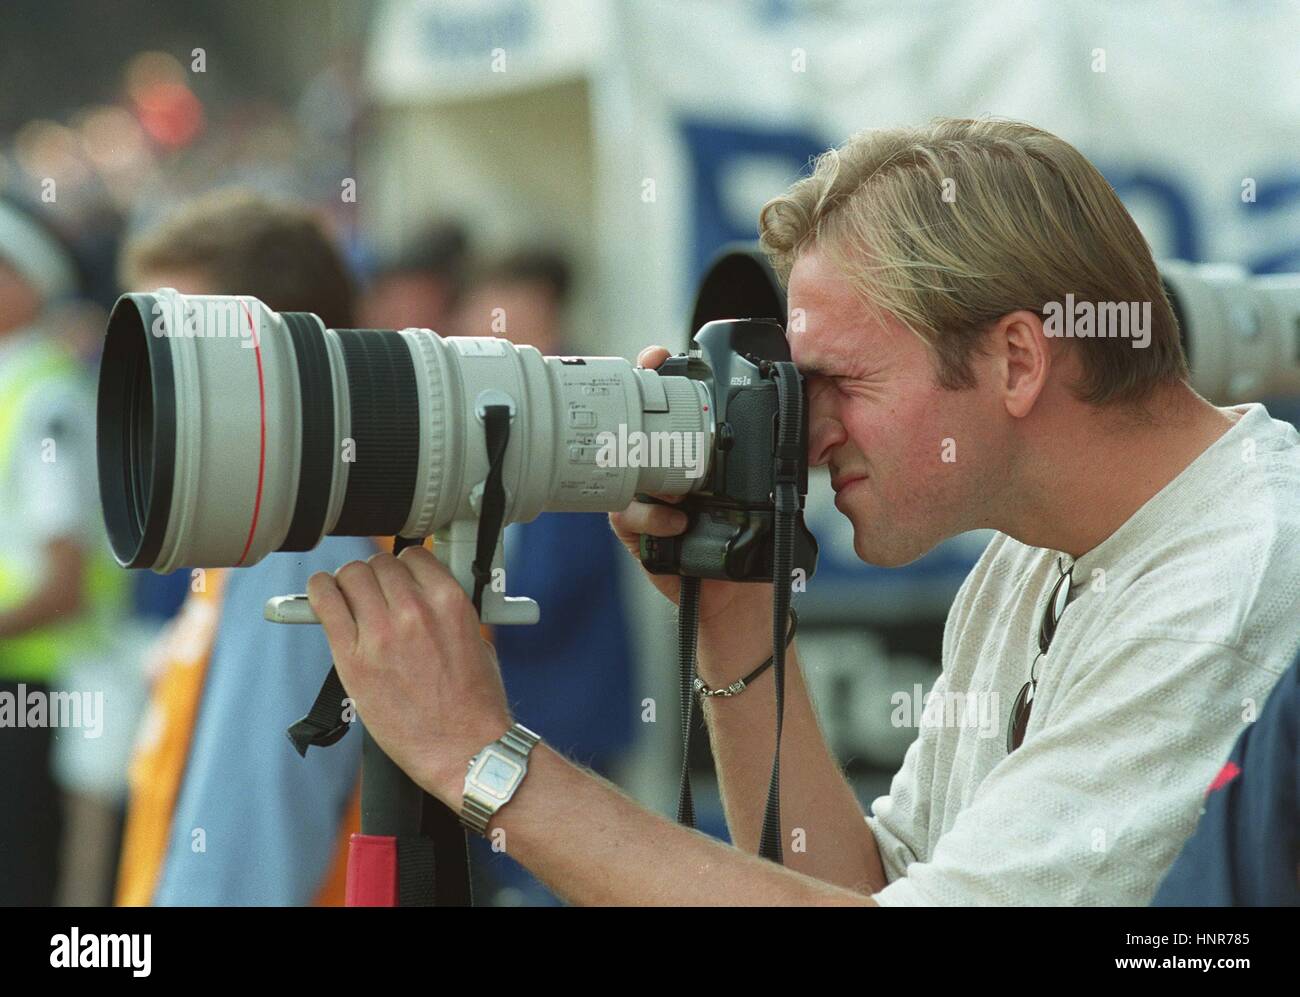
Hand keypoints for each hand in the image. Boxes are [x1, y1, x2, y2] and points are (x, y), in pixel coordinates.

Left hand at [307, 547, 513, 804]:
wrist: (464, 748)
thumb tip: (418, 595)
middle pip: (379, 564)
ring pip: (351, 575)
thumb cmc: (475, 702)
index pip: (414, 555)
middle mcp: (415, 610)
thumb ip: (444, 611)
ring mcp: (382, 633)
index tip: (398, 579)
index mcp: (450, 602)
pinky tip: (323, 596)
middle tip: (374, 594)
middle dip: (376, 575)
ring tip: (349, 597)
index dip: (403, 567)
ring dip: (349, 582)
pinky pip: (325, 602)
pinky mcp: (353, 658)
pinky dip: (320, 592)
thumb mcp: (474, 639)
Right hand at [609, 345, 773, 635]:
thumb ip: (766, 454)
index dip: (656, 376)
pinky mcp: (635, 532)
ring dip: (644, 469)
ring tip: (677, 483)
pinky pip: (625, 515)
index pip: (665, 406)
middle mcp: (659, 471)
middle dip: (632, 406)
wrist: (737, 596)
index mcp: (687, 452)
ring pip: (623, 471)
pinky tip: (677, 520)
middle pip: (632, 428)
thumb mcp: (763, 487)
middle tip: (645, 393)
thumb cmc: (748, 536)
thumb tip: (790, 411)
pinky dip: (650, 516)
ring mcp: (643, 499)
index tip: (659, 357)